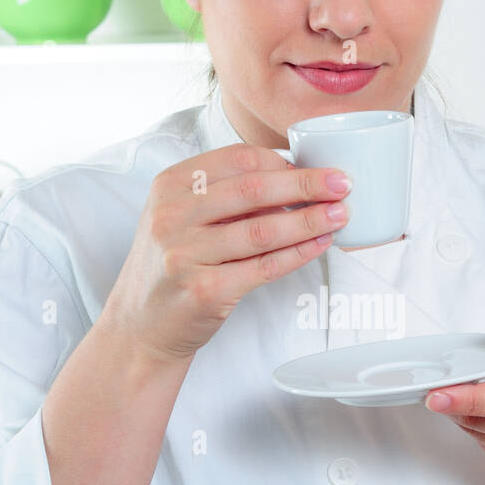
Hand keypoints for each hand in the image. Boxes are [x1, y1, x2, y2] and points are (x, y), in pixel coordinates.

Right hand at [100, 144, 351, 364]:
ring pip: (264, 230)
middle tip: (344, 184)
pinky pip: (265, 267)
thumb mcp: (182, 217)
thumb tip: (294, 179)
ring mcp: (186, 254)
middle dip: (307, 185)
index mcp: (170, 185)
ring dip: (311, 220)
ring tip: (342, 214)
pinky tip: (320, 244)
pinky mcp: (205, 291)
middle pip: (255, 189)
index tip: (317, 168)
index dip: (284, 162)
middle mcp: (172, 215)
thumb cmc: (172, 266)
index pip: (238, 159)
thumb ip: (225, 195)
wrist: (141, 326)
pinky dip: (299, 254)